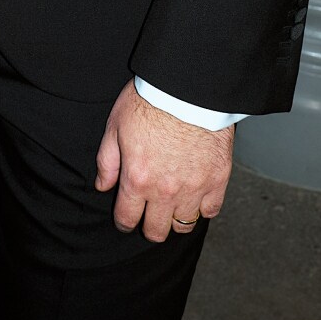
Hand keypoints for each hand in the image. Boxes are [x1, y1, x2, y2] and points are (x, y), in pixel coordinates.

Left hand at [95, 79, 232, 241]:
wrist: (188, 89)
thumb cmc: (150, 101)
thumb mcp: (115, 126)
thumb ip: (107, 161)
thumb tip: (103, 185)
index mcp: (137, 179)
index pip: (128, 218)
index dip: (124, 222)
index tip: (126, 220)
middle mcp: (165, 191)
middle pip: (157, 230)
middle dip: (149, 226)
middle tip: (149, 216)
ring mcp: (194, 188)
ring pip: (184, 225)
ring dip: (175, 219)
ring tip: (172, 208)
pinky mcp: (217, 180)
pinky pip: (210, 211)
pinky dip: (203, 209)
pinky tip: (196, 198)